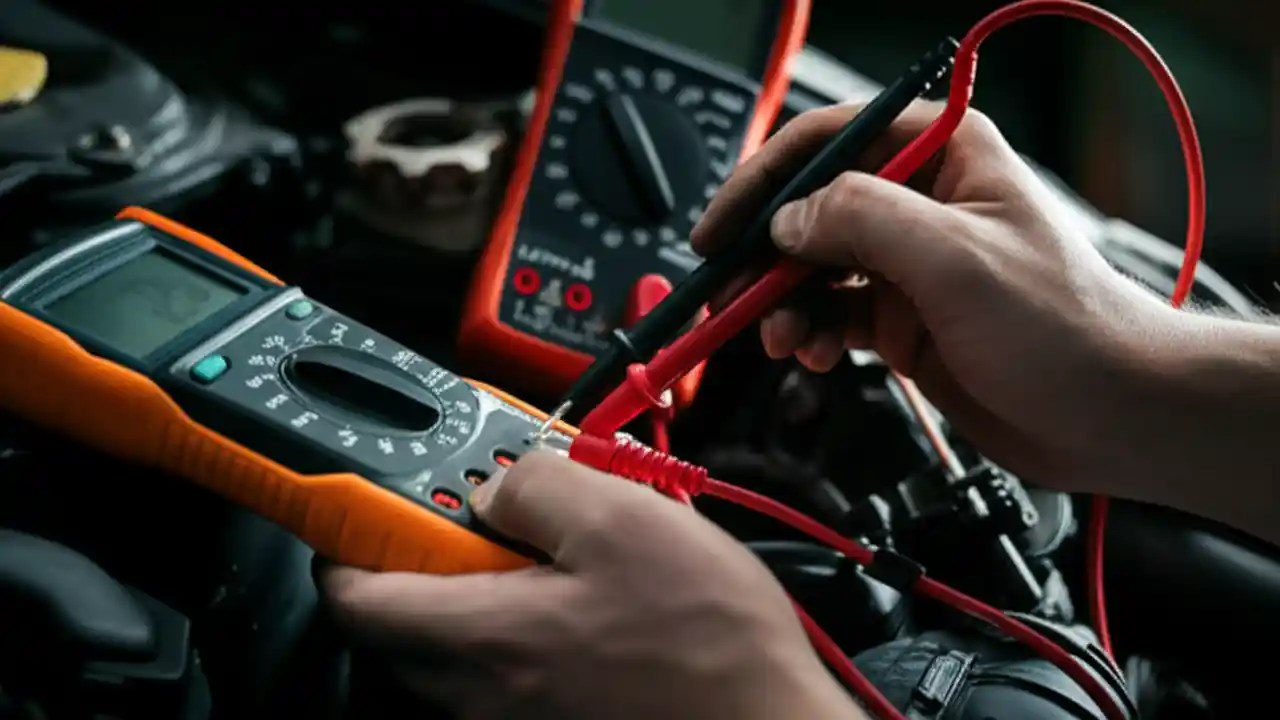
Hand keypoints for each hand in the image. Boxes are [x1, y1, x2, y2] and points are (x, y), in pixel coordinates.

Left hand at [320, 451, 863, 719]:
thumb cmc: (709, 645)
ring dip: (476, 588)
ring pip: (452, 644)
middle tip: (480, 510)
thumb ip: (535, 486)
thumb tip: (496, 486)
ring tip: (553, 549)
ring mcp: (513, 718)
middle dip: (419, 553)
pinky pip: (501, 671)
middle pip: (395, 620)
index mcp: (481, 636)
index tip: (371, 494)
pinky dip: (516, 625)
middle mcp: (481, 692)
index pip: (351, 594)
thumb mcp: (621, 519)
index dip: (347, 531)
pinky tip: (584, 598)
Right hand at [691, 100, 1187, 495]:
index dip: (765, 181)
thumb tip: (788, 219)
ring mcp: (909, 264)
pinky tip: (813, 355)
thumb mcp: (956, 259)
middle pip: (809, 210)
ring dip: (783, 304)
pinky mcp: (904, 320)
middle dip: (765, 257)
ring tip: (781, 339)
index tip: (722, 228)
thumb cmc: (1066, 329)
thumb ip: (863, 221)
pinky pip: (832, 316)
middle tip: (728, 296)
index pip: (830, 141)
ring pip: (813, 269)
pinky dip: (811, 334)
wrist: (1110, 415)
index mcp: (944, 155)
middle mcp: (921, 203)